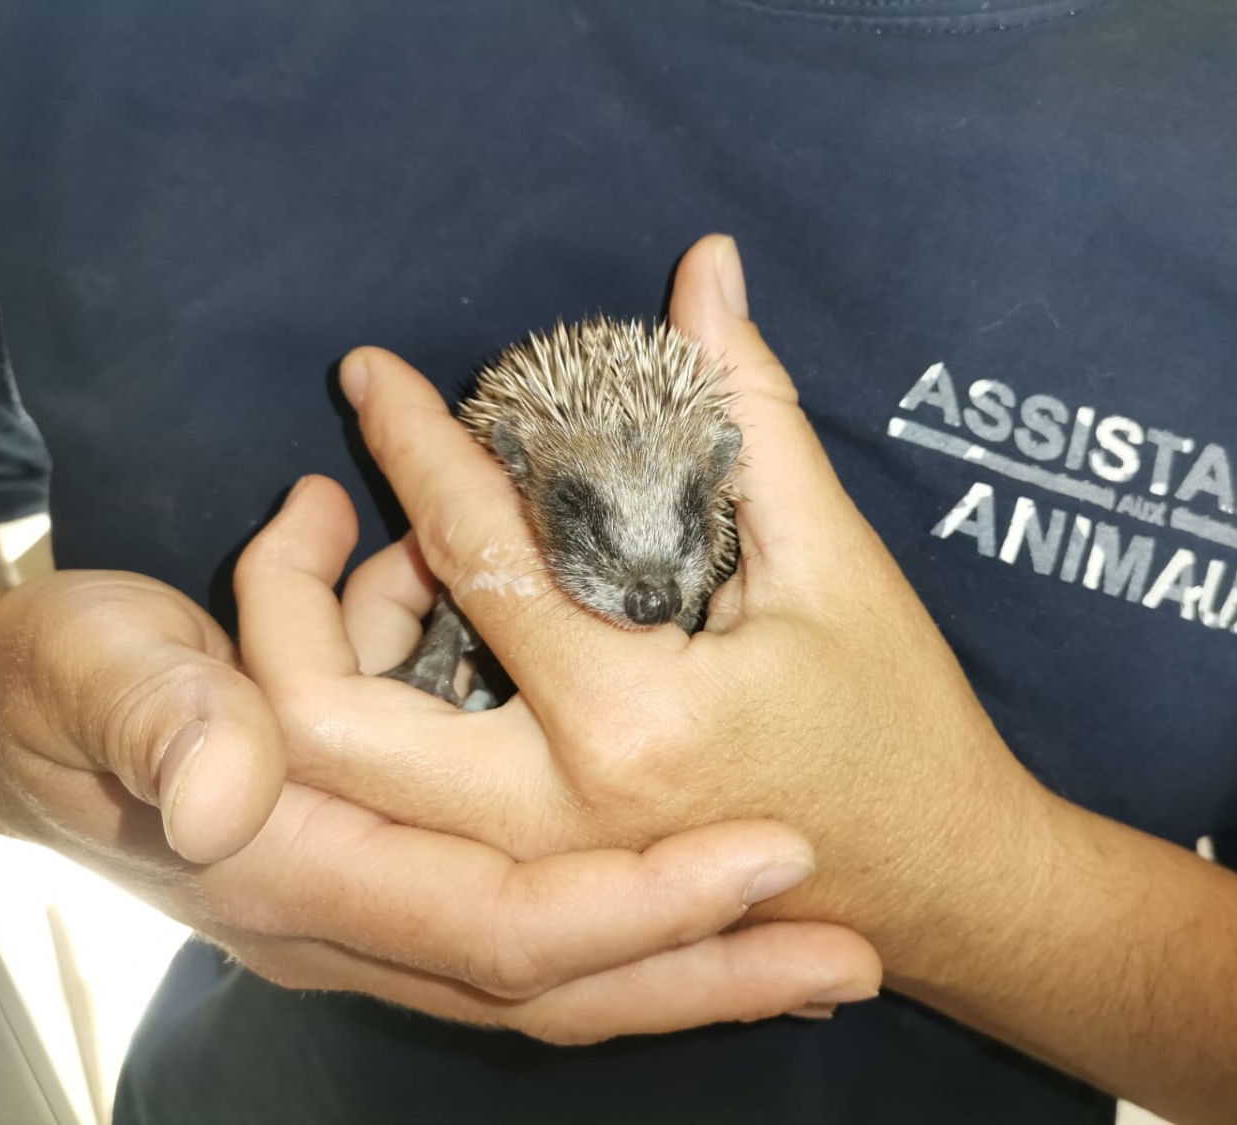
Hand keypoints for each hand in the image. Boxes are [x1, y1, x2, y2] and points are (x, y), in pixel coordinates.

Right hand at [0, 565, 881, 1041]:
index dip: (642, 903)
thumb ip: (155, 724)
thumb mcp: (87, 673)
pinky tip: (709, 906)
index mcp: (301, 879)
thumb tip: (230, 790)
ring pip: (557, 974)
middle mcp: (351, 926)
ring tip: (819, 948)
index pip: (504, 926)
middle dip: (709, 973)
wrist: (24, 718)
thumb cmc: (61, 681)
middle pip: (559, 985)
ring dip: (689, 961)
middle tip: (853, 955)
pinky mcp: (394, 881)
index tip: (776, 857)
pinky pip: (530, 937)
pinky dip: (626, 930)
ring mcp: (376, 918)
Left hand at [239, 233, 1056, 977]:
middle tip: (334, 513)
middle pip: (324, 717)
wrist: (945, 890)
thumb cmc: (902, 724)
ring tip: (408, 578)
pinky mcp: (532, 896)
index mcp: (629, 722)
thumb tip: (705, 268)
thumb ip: (751, 411)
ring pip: (339, 787)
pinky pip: (397, 821)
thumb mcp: (836, 562)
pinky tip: (433, 654)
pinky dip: (376, 727)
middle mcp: (551, 819)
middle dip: (291, 601)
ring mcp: (530, 875)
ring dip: (331, 667)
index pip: (473, 554)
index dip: (412, 442)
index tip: (370, 372)